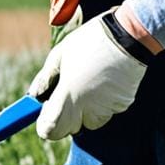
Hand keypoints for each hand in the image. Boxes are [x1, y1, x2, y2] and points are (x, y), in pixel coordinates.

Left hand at [30, 8, 152, 140]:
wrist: (130, 34)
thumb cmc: (90, 40)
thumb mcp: (59, 55)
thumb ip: (44, 79)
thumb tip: (34, 97)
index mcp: (68, 94)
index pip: (51, 130)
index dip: (45, 125)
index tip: (46, 109)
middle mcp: (88, 106)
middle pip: (70, 128)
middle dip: (65, 116)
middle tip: (66, 91)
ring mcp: (107, 108)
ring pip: (89, 121)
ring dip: (84, 110)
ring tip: (87, 82)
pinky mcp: (122, 104)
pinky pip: (106, 111)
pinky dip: (101, 102)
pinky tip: (103, 80)